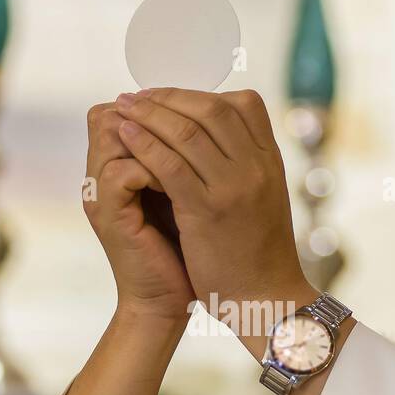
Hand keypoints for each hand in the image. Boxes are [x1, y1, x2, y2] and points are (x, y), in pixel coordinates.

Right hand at [83, 102, 194, 322]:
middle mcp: (100, 174)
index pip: (118, 109)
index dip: (157, 104)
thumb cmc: (183, 252)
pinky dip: (158, 167)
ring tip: (195, 154)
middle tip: (200, 133)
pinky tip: (188, 182)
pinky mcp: (108, 216)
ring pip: (114, 133)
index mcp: (116, 165)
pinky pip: (124, 171)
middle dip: (159, 116)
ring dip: (160, 137)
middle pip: (110, 113)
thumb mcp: (185, 195)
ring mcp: (100, 194)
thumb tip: (212, 117)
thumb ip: (184, 159)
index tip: (199, 117)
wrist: (169, 302)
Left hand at [113, 88, 317, 337]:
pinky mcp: (208, 210)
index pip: (243, 103)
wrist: (267, 301)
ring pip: (187, 130)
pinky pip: (170, 165)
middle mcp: (257, 166)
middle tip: (137, 96)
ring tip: (123, 107)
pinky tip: (125, 136)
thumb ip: (246, 166)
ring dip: (148, 113)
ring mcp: (234, 186)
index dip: (200, 93)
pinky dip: (144, 144)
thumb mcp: (265, 199)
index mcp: (272, 161)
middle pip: (211, 107)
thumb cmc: (259, 255)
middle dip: (168, 96)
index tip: (171, 97)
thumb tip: (214, 138)